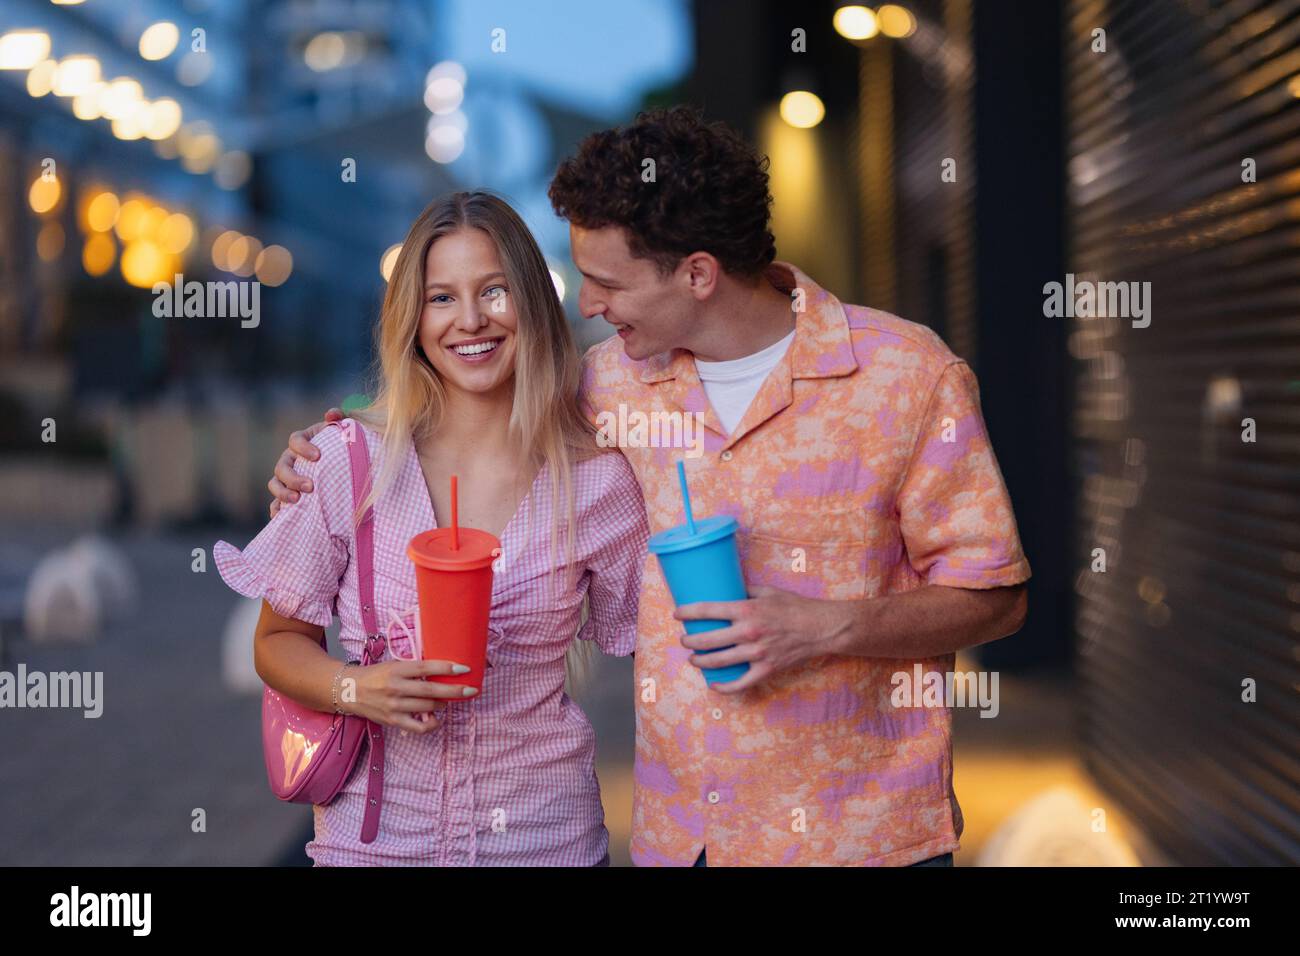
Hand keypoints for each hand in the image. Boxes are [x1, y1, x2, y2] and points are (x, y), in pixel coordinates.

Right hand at [268, 407, 343, 517]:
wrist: (340, 465)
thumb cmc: (340, 446)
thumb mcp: (342, 430)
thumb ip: (339, 419)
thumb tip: (333, 414)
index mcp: (301, 441)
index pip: (295, 440)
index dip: (303, 447)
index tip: (318, 456)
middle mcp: (289, 459)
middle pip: (282, 466)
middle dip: (294, 477)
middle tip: (310, 486)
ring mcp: (285, 478)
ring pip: (275, 484)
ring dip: (283, 493)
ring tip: (297, 500)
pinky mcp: (286, 494)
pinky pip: (275, 503)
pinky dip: (276, 509)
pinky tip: (281, 516)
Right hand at [341, 659, 478, 732]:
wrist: (349, 690)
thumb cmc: (376, 675)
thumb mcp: (394, 665)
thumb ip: (414, 669)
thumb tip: (442, 671)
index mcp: (397, 669)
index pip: (426, 667)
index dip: (447, 668)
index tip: (464, 668)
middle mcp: (395, 687)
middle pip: (431, 690)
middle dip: (454, 690)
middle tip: (470, 690)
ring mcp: (394, 706)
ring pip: (427, 707)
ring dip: (443, 704)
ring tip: (448, 700)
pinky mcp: (392, 721)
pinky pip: (417, 727)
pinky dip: (430, 724)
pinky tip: (436, 719)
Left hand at [673, 584, 852, 693]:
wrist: (821, 627)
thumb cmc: (795, 606)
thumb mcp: (768, 591)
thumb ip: (745, 590)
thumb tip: (726, 587)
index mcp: (747, 610)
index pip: (708, 611)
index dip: (687, 612)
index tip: (677, 614)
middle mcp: (748, 632)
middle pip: (707, 639)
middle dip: (690, 640)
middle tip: (684, 639)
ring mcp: (756, 654)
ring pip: (718, 662)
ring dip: (700, 661)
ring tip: (693, 658)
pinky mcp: (766, 670)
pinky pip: (740, 683)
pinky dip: (724, 687)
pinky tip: (714, 684)